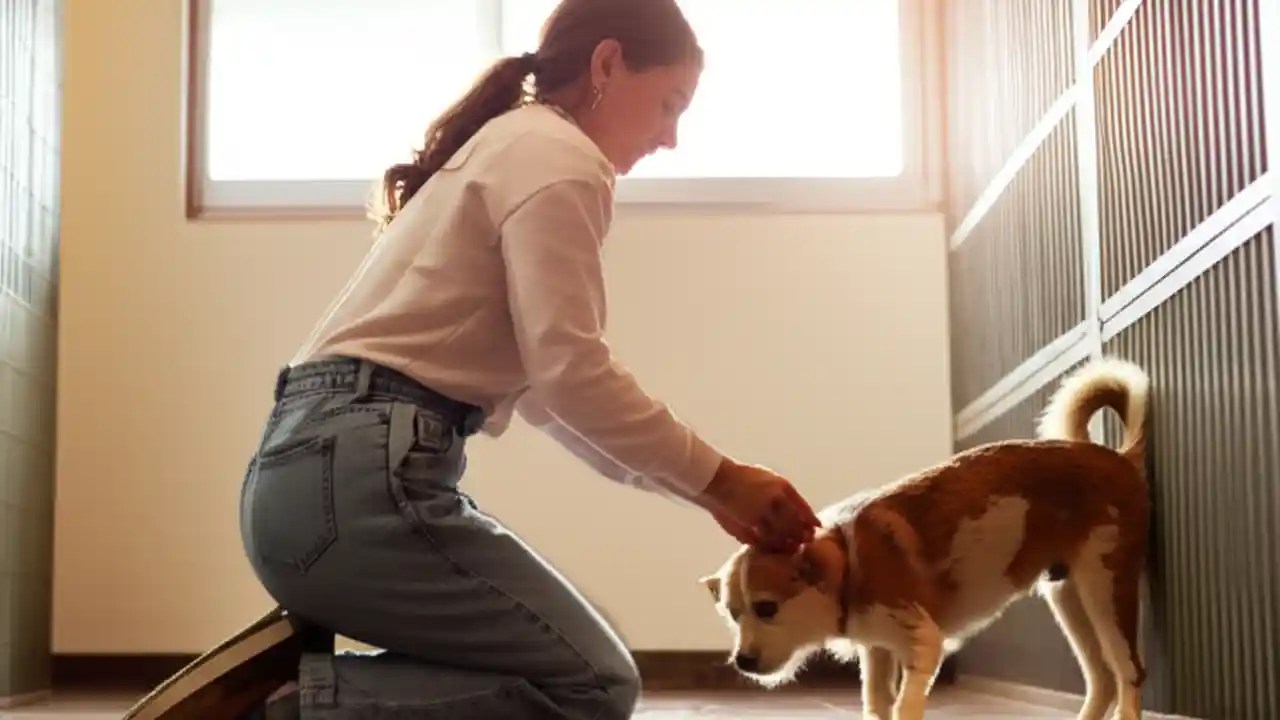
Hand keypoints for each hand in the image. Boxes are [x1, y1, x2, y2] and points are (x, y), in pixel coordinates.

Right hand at [696, 458, 820, 551]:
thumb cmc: (743, 476)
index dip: (810, 520)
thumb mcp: (767, 476)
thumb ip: (783, 491)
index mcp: (781, 486)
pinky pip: (763, 541)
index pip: (802, 507)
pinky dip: (770, 547)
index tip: (816, 528)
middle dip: (801, 535)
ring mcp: (759, 514)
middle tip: (805, 542)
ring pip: (780, 536)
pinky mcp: (746, 526)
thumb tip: (797, 508)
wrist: (717, 480)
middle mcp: (773, 501)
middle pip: (794, 524)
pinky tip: (772, 548)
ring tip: (791, 548)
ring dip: (787, 544)